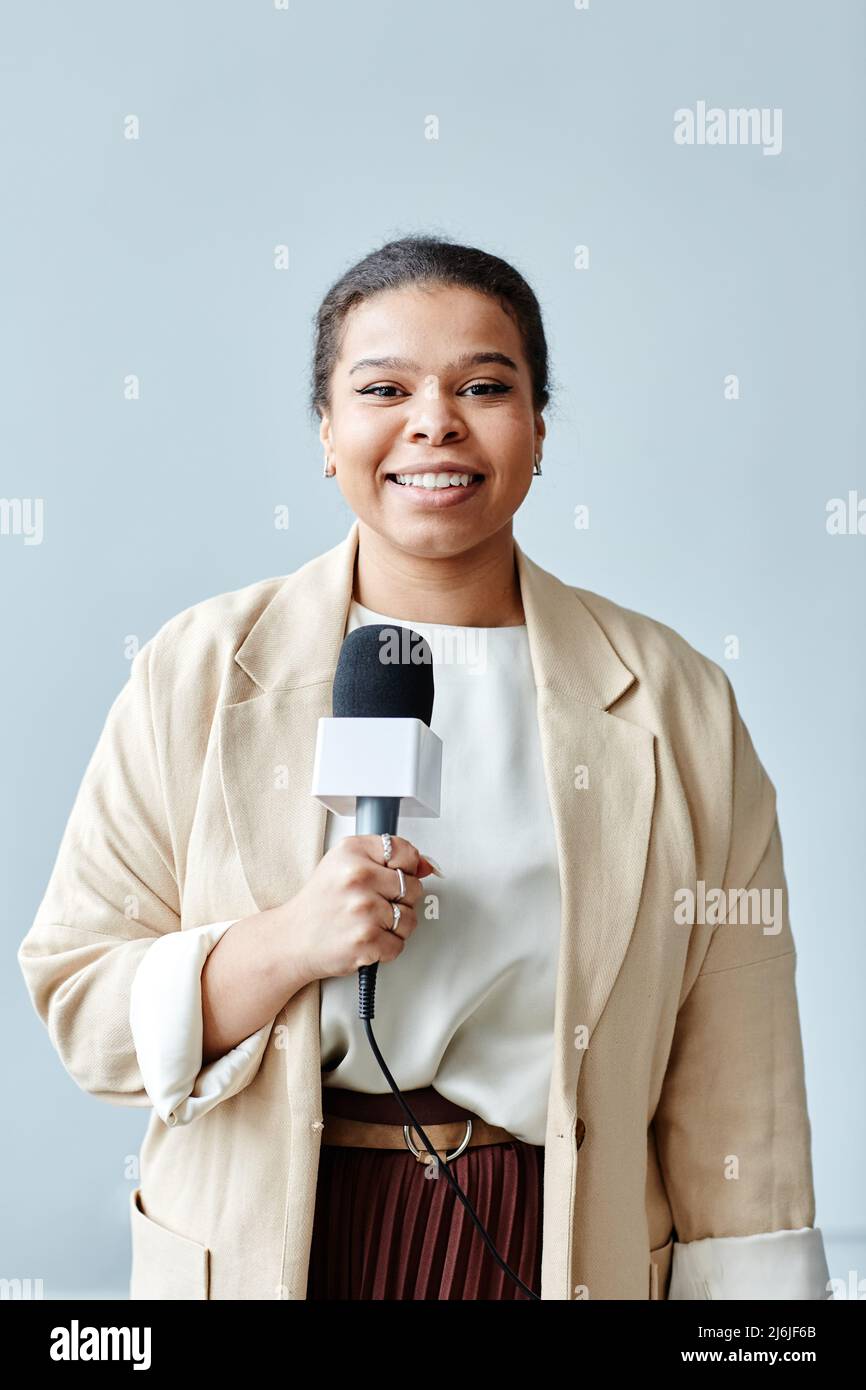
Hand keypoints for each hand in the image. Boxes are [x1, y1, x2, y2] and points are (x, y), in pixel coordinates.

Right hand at [282, 835, 436, 984]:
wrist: (292, 939)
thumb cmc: (320, 903)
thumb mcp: (345, 865)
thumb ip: (387, 860)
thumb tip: (427, 866)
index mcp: (352, 851)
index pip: (406, 852)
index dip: (406, 867)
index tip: (394, 875)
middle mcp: (357, 877)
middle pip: (413, 887)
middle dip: (400, 900)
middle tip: (373, 903)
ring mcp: (362, 910)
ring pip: (410, 918)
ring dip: (394, 926)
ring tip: (368, 922)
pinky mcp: (366, 940)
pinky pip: (399, 944)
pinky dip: (385, 947)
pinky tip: (365, 938)